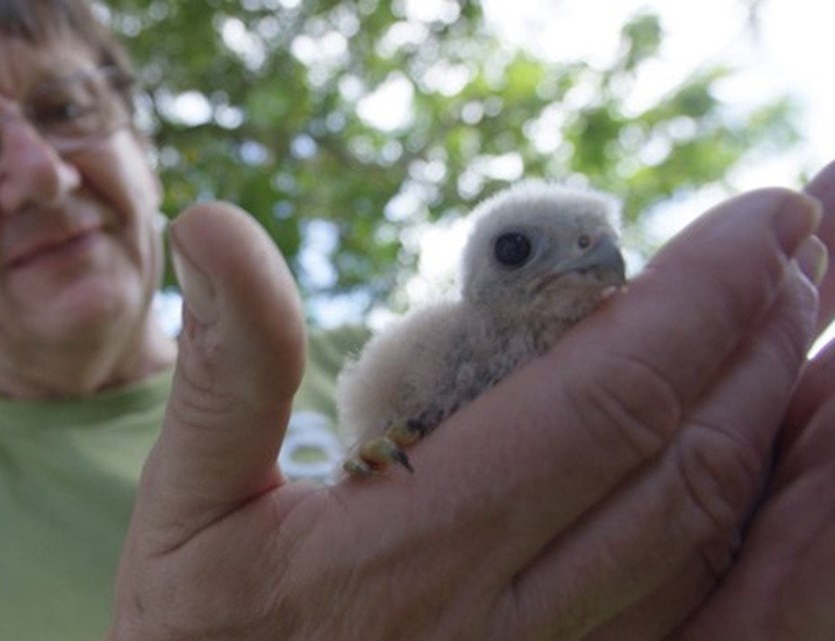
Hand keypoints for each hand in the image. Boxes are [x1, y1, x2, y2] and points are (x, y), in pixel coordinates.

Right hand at [111, 180, 822, 639]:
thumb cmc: (203, 635)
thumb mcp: (188, 507)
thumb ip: (225, 372)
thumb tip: (213, 225)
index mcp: (411, 557)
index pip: (599, 406)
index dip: (695, 301)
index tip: (760, 215)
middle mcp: (509, 626)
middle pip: (688, 466)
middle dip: (763, 337)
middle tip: (803, 243)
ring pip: (730, 551)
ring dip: (799, 430)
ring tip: (824, 325)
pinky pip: (728, 629)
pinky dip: (796, 545)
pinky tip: (814, 474)